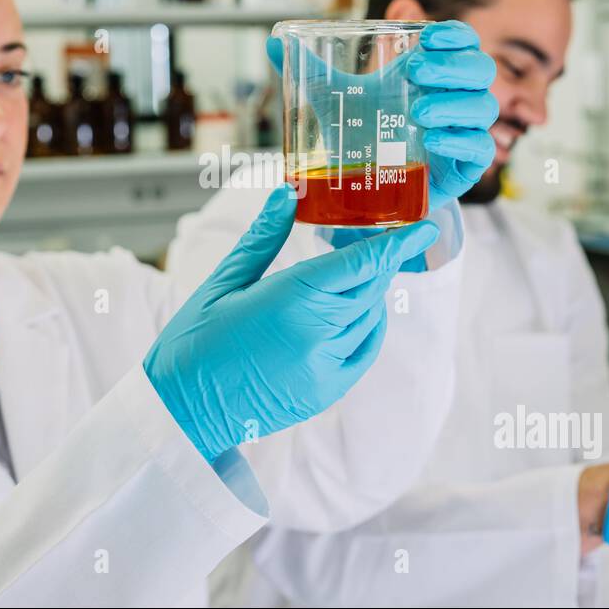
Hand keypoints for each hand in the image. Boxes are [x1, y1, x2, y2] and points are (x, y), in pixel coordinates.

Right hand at [144, 184, 438, 462]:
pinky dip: (369, 324)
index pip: (359, 264)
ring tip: (354, 270)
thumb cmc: (192, 342)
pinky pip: (366, 348)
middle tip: (372, 235)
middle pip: (369, 286)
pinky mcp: (326, 391)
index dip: (396, 243)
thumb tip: (287, 195)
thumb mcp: (223, 283)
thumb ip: (262, 239)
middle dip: (378, 259)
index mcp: (289, 301)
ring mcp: (325, 367)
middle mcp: (316, 334)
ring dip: (370, 289)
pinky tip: (356, 308)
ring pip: (369, 315)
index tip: (425, 225)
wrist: (182, 412)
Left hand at [268, 19, 497, 212]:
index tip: (428, 36)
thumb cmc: (361, 135)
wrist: (366, 190)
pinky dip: (460, 141)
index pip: (463, 42)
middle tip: (414, 72)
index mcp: (433, 73)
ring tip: (419, 111)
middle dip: (452, 67)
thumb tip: (273, 39)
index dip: (455, 34)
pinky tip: (432, 140)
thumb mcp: (334, 100)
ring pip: (483, 108)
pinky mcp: (465, 169)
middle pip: (480, 70)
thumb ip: (309, 70)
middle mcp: (455, 99)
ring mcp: (463, 133)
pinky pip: (480, 150)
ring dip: (454, 105)